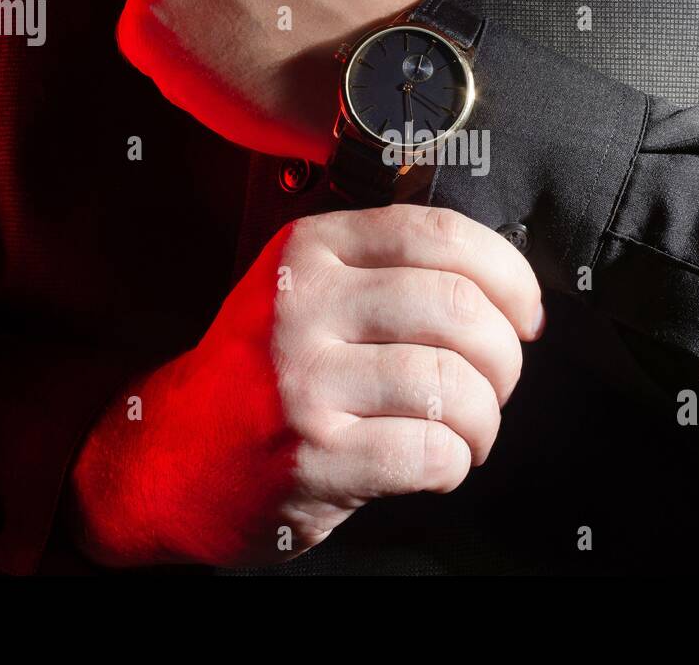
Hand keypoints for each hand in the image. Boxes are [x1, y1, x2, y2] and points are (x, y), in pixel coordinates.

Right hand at [70, 205, 543, 567]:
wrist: (172, 454)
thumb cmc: (262, 372)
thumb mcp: (305, 291)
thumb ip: (387, 271)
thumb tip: (506, 287)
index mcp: (310, 249)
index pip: (441, 235)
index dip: (509, 277)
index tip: (526, 315)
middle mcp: (302, 305)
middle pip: (458, 310)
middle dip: (505, 356)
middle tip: (497, 382)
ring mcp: (301, 382)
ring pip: (451, 384)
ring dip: (483, 418)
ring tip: (468, 430)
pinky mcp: (310, 456)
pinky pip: (430, 452)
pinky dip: (455, 463)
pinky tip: (437, 462)